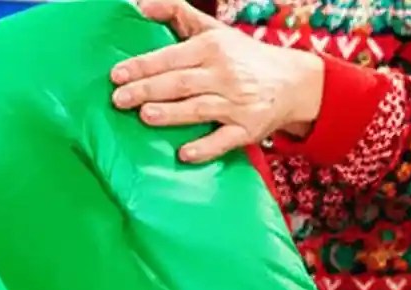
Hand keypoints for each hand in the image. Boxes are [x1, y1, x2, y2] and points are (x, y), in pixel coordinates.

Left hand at [111, 0, 323, 163]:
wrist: (293, 82)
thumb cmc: (243, 56)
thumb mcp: (213, 30)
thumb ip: (177, 14)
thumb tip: (139, 5)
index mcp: (213, 48)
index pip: (172, 56)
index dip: (144, 65)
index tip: (117, 74)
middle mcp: (225, 75)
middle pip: (181, 83)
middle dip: (148, 90)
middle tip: (119, 99)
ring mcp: (237, 104)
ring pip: (199, 109)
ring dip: (171, 113)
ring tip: (145, 116)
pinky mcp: (248, 130)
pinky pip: (224, 140)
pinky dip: (205, 147)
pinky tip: (184, 154)